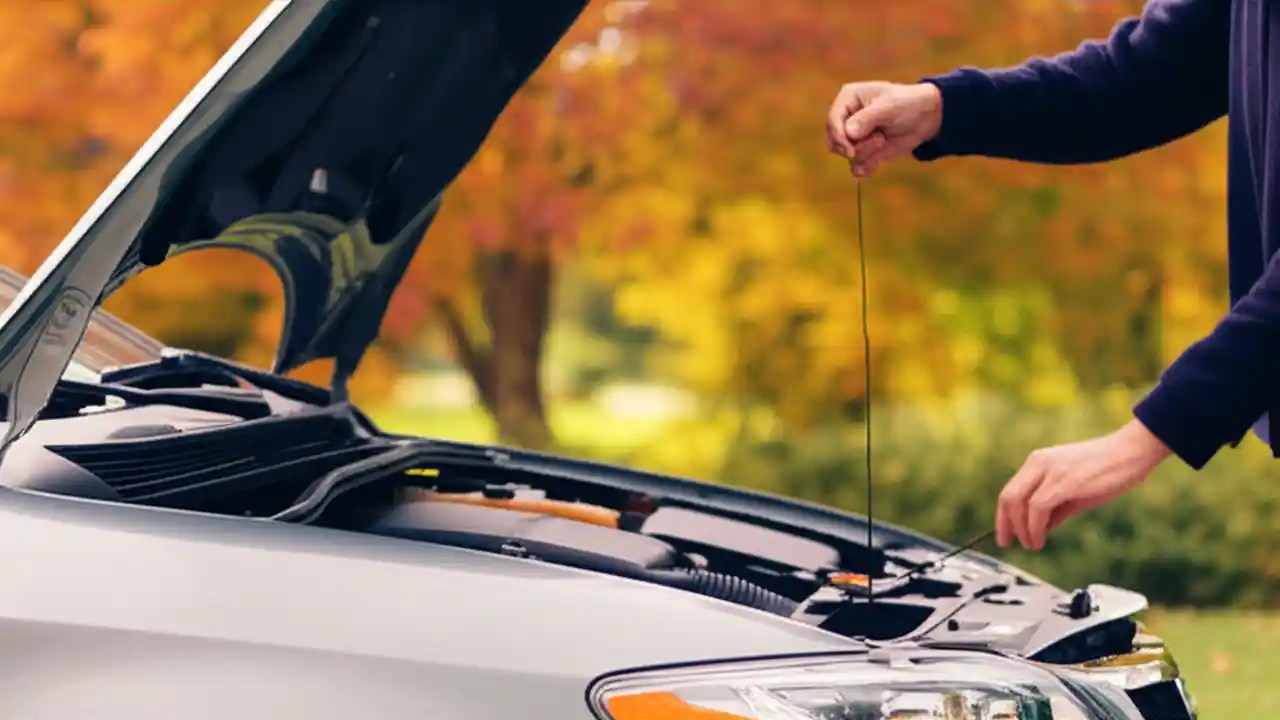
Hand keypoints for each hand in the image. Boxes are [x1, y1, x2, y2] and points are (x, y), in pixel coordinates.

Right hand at [826, 81, 942, 176]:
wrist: (925, 118)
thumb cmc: (906, 104)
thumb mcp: (888, 107)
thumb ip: (867, 118)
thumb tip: (848, 133)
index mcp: (848, 99)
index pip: (832, 120)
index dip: (838, 136)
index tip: (851, 151)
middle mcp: (846, 118)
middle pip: (834, 141)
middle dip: (854, 146)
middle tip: (878, 140)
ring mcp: (854, 136)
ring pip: (846, 155)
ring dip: (866, 153)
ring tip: (883, 140)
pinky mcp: (863, 151)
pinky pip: (857, 166)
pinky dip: (867, 166)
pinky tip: (880, 158)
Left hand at [996, 419, 1171, 549]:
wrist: (1133, 450)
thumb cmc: (1108, 469)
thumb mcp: (1074, 490)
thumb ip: (1056, 508)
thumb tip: (1041, 529)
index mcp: (1039, 462)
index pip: (1010, 491)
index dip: (1003, 516)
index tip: (1004, 535)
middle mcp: (1039, 463)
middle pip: (1008, 497)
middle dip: (1006, 525)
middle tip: (1008, 543)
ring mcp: (1051, 470)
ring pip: (1020, 504)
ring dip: (1022, 530)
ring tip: (1032, 545)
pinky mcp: (1065, 480)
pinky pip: (1038, 507)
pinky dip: (1035, 527)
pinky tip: (1040, 538)